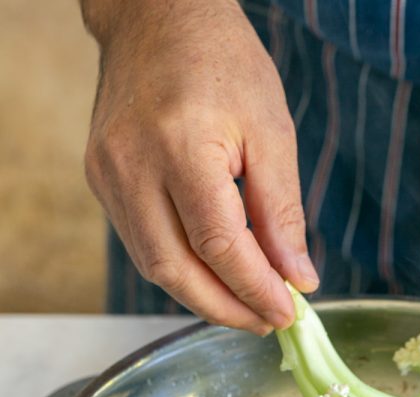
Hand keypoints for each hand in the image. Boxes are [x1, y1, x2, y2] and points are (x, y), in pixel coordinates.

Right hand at [82, 0, 317, 332]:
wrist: (156, 18)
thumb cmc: (222, 64)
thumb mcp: (272, 131)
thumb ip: (283, 212)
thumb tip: (297, 278)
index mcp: (181, 146)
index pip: (220, 246)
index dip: (256, 290)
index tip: (288, 313)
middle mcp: (132, 166)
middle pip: (177, 271)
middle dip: (227, 309)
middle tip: (267, 322)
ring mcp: (108, 176)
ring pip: (155, 267)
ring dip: (203, 298)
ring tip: (246, 307)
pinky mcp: (101, 181)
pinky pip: (141, 246)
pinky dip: (181, 272)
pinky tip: (214, 278)